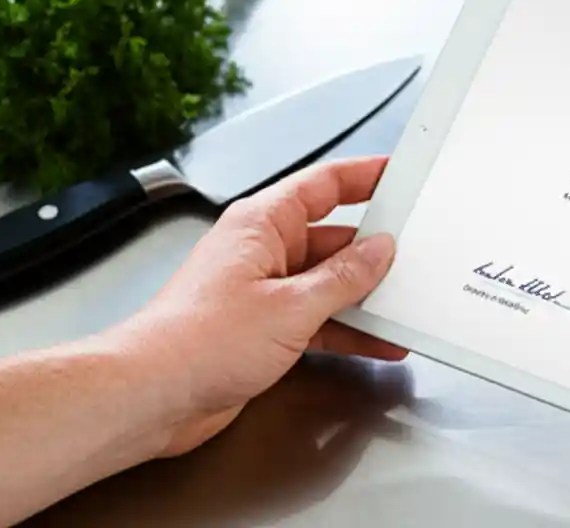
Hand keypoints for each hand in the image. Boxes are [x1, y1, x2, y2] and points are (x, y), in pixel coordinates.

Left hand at [108, 156, 406, 456]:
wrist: (153, 395)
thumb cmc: (199, 340)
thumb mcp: (291, 305)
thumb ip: (343, 277)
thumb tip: (379, 250)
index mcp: (262, 224)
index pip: (323, 185)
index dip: (364, 175)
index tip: (398, 174)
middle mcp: (262, 251)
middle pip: (331, 236)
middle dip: (373, 247)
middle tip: (416, 251)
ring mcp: (262, 291)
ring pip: (327, 283)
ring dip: (363, 297)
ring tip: (405, 304)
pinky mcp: (263, 329)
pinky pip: (318, 320)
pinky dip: (347, 331)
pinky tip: (379, 343)